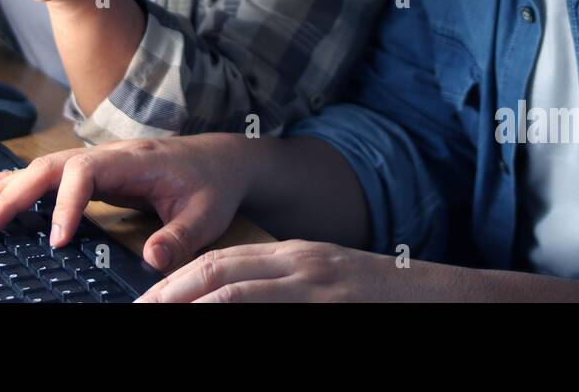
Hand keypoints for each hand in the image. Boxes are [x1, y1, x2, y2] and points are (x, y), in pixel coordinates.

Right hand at [0, 135, 248, 271]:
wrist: (223, 160)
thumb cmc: (213, 185)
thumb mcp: (206, 215)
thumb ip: (180, 236)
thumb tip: (150, 259)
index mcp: (132, 160)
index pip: (84, 172)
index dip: (65, 204)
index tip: (58, 241)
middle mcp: (108, 155)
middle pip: (51, 166)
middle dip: (14, 194)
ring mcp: (99, 160)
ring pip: (43, 168)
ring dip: (5, 186)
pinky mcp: (96, 171)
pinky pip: (50, 174)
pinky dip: (17, 180)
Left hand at [136, 240, 414, 301]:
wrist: (442, 298)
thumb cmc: (381, 298)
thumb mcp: (325, 282)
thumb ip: (280, 288)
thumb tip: (228, 300)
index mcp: (294, 255)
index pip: (220, 262)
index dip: (177, 283)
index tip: (146, 303)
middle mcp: (299, 264)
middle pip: (217, 273)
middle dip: (170, 295)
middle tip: (137, 313)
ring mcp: (314, 285)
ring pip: (234, 294)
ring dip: (191, 308)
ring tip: (156, 318)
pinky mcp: (328, 305)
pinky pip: (267, 312)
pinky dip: (232, 319)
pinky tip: (210, 323)